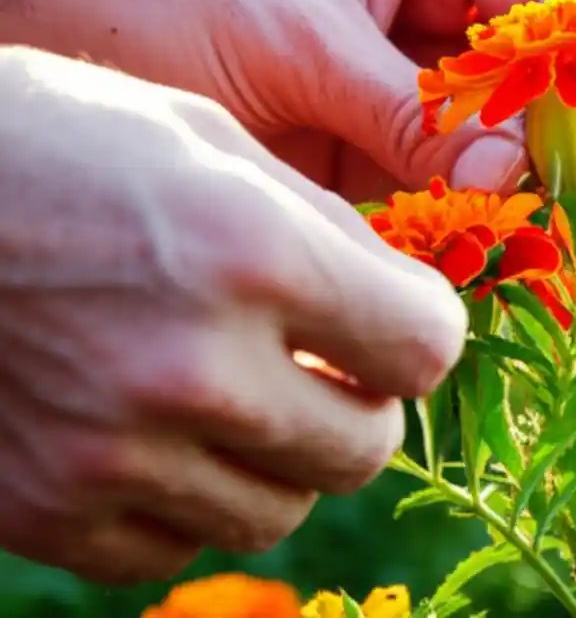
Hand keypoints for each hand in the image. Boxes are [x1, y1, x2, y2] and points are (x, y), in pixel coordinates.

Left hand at [0, 0, 575, 198]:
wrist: (52, 42)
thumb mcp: (298, 44)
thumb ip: (413, 112)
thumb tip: (513, 180)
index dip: (572, 59)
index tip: (568, 141)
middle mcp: (426, 0)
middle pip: (531, 69)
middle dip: (541, 138)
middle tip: (541, 208)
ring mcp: (401, 74)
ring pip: (495, 133)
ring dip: (502, 188)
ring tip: (499, 239)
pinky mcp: (370, 137)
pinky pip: (442, 177)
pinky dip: (453, 216)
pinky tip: (455, 250)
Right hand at [0, 47, 466, 582]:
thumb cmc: (46, 139)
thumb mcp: (203, 137)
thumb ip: (319, 231)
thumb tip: (404, 306)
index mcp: (246, 254)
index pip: (422, 350)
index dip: (424, 332)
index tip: (400, 318)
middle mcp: (189, 369)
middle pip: (364, 449)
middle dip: (363, 403)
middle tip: (326, 361)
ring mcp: (110, 455)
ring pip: (279, 511)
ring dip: (280, 459)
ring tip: (237, 393)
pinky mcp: (42, 510)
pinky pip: (174, 547)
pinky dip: (188, 502)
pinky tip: (160, 436)